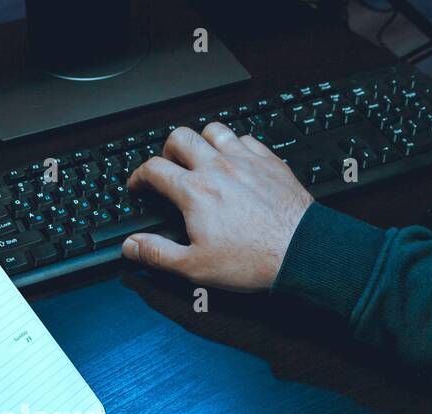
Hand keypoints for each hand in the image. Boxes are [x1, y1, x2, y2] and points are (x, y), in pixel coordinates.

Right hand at [122, 123, 313, 291]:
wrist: (300, 251)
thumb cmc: (252, 259)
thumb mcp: (194, 267)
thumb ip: (157, 254)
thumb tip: (131, 247)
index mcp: (194, 192)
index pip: (154, 169)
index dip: (139, 176)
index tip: (139, 186)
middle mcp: (218, 168)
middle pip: (180, 137)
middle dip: (167, 151)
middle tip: (168, 169)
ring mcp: (245, 161)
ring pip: (213, 130)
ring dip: (201, 141)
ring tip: (200, 159)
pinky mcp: (269, 161)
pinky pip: (245, 138)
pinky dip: (234, 145)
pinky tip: (235, 161)